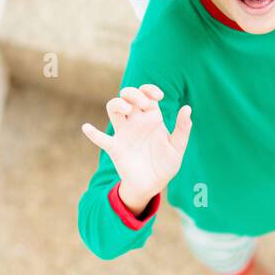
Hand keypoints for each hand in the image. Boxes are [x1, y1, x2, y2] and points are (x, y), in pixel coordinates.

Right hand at [81, 84, 191, 211]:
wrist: (153, 185)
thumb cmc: (165, 164)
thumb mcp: (177, 146)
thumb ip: (182, 128)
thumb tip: (187, 108)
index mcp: (151, 118)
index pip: (146, 94)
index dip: (149, 89)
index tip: (159, 96)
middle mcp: (136, 122)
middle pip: (127, 95)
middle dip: (134, 94)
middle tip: (145, 105)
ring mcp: (124, 133)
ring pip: (113, 109)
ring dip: (117, 104)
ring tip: (126, 109)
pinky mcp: (115, 148)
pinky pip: (100, 139)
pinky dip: (92, 133)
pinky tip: (87, 128)